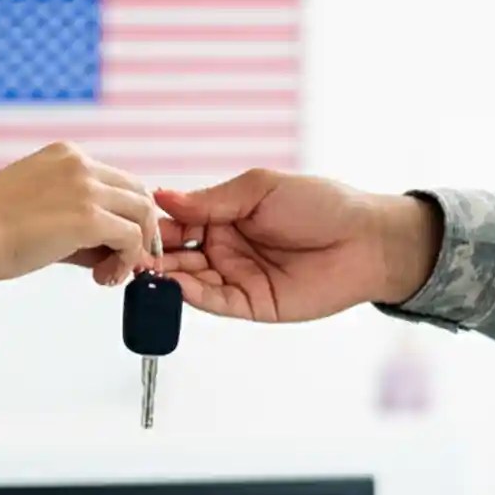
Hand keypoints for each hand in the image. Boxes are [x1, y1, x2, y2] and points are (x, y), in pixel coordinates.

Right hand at [0, 143, 158, 284]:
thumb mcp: (37, 210)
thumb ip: (76, 225)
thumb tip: (106, 253)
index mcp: (65, 156)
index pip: (115, 182)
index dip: (124, 215)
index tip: (118, 244)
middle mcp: (80, 164)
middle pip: (137, 193)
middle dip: (140, 229)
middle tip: (126, 261)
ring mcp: (86, 188)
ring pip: (142, 214)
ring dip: (135, 248)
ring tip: (110, 274)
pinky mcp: (89, 218)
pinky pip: (132, 239)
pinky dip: (127, 261)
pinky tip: (104, 278)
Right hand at [154, 168, 442, 321]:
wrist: (367, 240)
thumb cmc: (321, 204)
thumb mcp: (259, 189)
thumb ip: (210, 200)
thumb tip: (162, 196)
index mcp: (225, 216)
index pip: (178, 223)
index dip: (154, 225)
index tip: (131, 224)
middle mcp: (225, 248)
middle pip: (176, 254)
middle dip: (151, 255)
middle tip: (127, 253)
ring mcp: (236, 277)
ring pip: (188, 280)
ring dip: (164, 276)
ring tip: (142, 270)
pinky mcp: (250, 304)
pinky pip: (213, 301)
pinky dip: (190, 294)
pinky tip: (173, 284)